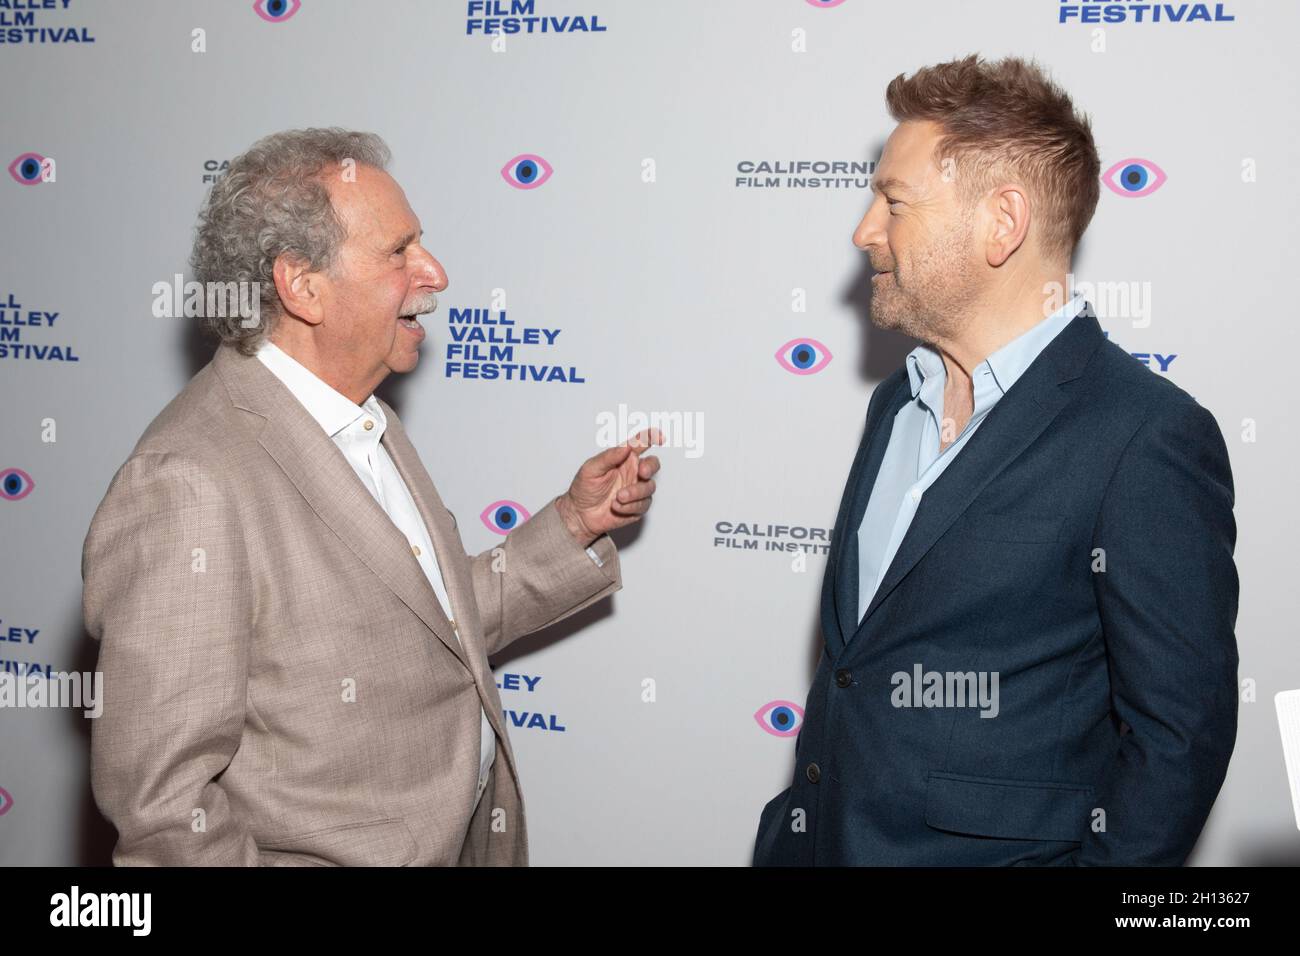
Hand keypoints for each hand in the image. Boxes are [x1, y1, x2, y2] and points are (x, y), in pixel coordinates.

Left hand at [555, 428, 663, 545]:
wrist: (580, 514)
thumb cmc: (584, 488)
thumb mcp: (591, 469)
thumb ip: (609, 456)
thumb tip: (626, 446)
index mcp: (623, 458)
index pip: (640, 444)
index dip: (651, 437)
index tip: (659, 436)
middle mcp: (633, 472)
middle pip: (652, 464)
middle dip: (650, 467)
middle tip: (642, 472)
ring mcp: (636, 490)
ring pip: (650, 487)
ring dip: (635, 492)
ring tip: (619, 496)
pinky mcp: (637, 507)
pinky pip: (643, 505)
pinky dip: (630, 506)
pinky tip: (616, 507)